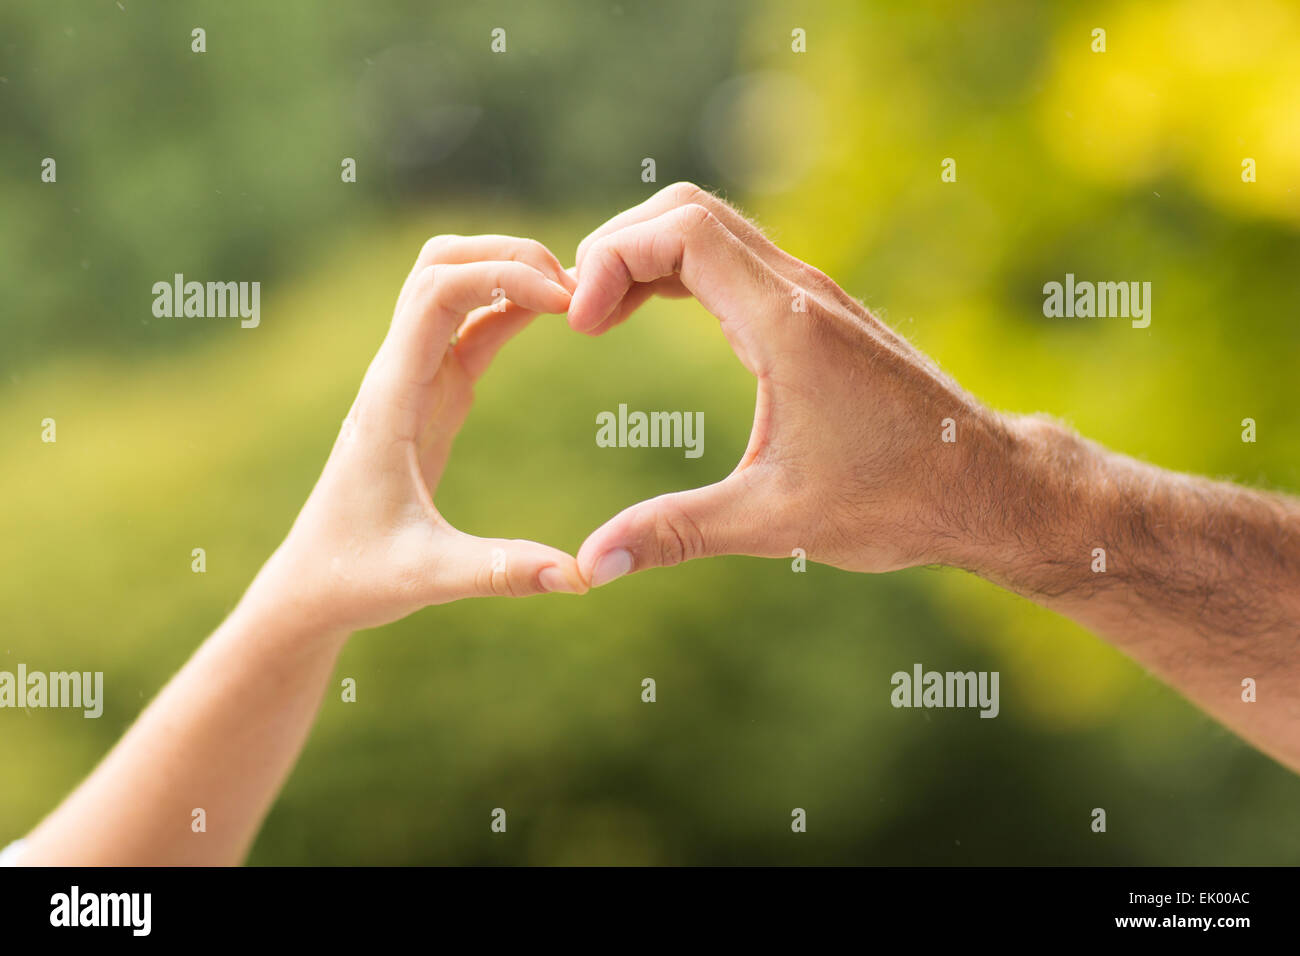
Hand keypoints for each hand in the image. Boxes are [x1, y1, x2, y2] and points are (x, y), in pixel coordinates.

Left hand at [261, 235, 587, 632]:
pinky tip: (556, 318)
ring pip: (452, 284)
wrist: (315, 584)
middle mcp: (397, 374)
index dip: (500, 276)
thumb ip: (502, 571)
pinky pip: (471, 327)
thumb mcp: (430, 577)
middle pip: (440, 264)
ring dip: (508, 273)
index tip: (564, 302)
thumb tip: (582, 578)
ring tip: (576, 297)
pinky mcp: (433, 396)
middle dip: (506, 255)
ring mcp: (415, 380)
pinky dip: (511, 307)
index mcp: (389, 399)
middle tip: (577, 286)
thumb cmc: (359, 577)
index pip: (435, 295)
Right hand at [568, 183, 1015, 584]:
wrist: (988, 486)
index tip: (582, 327)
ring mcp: (813, 296)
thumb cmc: (897, 500)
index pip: (681, 229)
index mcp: (788, 325)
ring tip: (603, 316)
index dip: (612, 258)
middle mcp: (801, 292)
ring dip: (648, 256)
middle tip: (582, 316)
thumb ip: (675, 533)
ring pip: (712, 228)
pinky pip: (734, 261)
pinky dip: (681, 272)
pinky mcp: (819, 315)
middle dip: (618, 246)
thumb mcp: (774, 521)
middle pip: (688, 210)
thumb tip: (590, 565)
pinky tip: (655, 319)